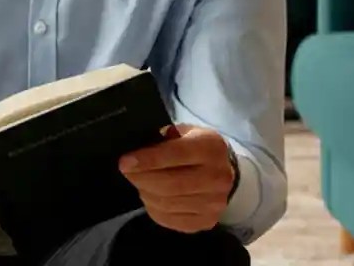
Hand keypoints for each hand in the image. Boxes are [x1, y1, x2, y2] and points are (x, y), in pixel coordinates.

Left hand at [117, 124, 235, 233]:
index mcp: (210, 147)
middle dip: (141, 179)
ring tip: (140, 183)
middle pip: (170, 184)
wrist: (228, 173)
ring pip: (168, 203)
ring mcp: (214, 203)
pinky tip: (150, 198)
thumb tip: (138, 152)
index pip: (175, 154)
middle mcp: (217, 177)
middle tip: (127, 173)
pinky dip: (154, 209)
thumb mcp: (186, 132)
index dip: (147, 160)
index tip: (125, 162)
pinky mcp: (208, 221)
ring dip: (146, 193)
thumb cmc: (199, 147)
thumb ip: (164, 138)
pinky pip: (172, 220)